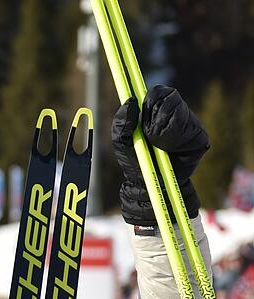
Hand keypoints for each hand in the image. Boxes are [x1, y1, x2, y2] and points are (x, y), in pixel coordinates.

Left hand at [111, 85, 209, 227]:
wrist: (150, 183)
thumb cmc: (135, 161)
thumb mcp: (122, 142)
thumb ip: (121, 122)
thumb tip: (130, 101)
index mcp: (157, 112)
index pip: (158, 92)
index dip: (150, 100)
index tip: (142, 116)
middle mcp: (176, 114)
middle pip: (170, 97)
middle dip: (154, 117)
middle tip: (149, 135)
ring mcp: (190, 124)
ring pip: (180, 111)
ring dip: (162, 129)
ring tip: (158, 145)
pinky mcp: (200, 137)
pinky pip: (189, 128)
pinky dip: (174, 138)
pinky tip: (170, 149)